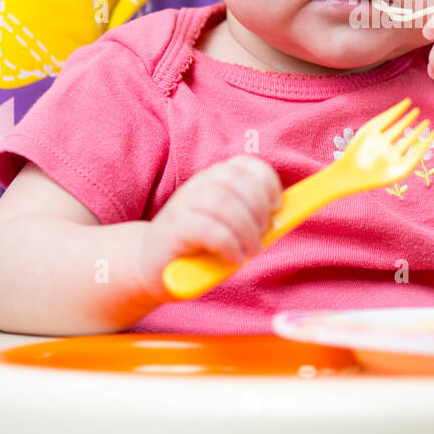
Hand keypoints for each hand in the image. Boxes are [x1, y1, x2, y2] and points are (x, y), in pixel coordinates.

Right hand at [137, 155, 282, 299]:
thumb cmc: (199, 249)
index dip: (267, 182)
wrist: (151, 267)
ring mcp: (183, 205)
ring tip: (251, 250)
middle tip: (264, 234)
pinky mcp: (173, 229)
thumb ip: (252, 220)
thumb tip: (282, 218)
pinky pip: (208, 228)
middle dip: (258, 208)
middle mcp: (198, 186)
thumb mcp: (230, 230)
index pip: (246, 166)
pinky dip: (229, 244)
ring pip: (223, 203)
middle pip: (237, 181)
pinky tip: (235, 257)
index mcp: (214, 180)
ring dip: (246, 229)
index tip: (277, 205)